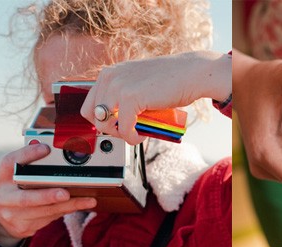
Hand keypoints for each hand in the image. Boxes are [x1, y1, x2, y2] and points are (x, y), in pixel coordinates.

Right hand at [0, 144, 96, 246]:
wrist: (2, 216)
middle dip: (48, 196)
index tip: (46, 148)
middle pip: (26, 198)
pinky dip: (66, 210)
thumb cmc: (15, 186)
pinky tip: (80, 205)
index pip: (11, 162)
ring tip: (87, 200)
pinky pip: (49, 218)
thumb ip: (29, 159)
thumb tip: (46, 146)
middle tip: (65, 193)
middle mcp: (4, 196)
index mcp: (2, 176)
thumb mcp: (16, 170)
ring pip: (44, 211)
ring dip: (68, 205)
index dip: (28, 154)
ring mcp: (12, 214)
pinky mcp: (24, 226)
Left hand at [80, 51, 231, 144]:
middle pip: (93, 116)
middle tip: (128, 130)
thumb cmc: (171, 80)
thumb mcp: (138, 84)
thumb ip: (123, 96)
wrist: (192, 73)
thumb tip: (113, 120)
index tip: (117, 126)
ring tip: (136, 132)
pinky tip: (142, 135)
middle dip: (110, 129)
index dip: (102, 121)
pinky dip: (132, 137)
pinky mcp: (130, 98)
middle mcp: (109, 77)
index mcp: (109, 73)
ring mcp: (118, 86)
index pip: (90, 105)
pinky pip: (124, 129)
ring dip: (120, 134)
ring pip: (105, 124)